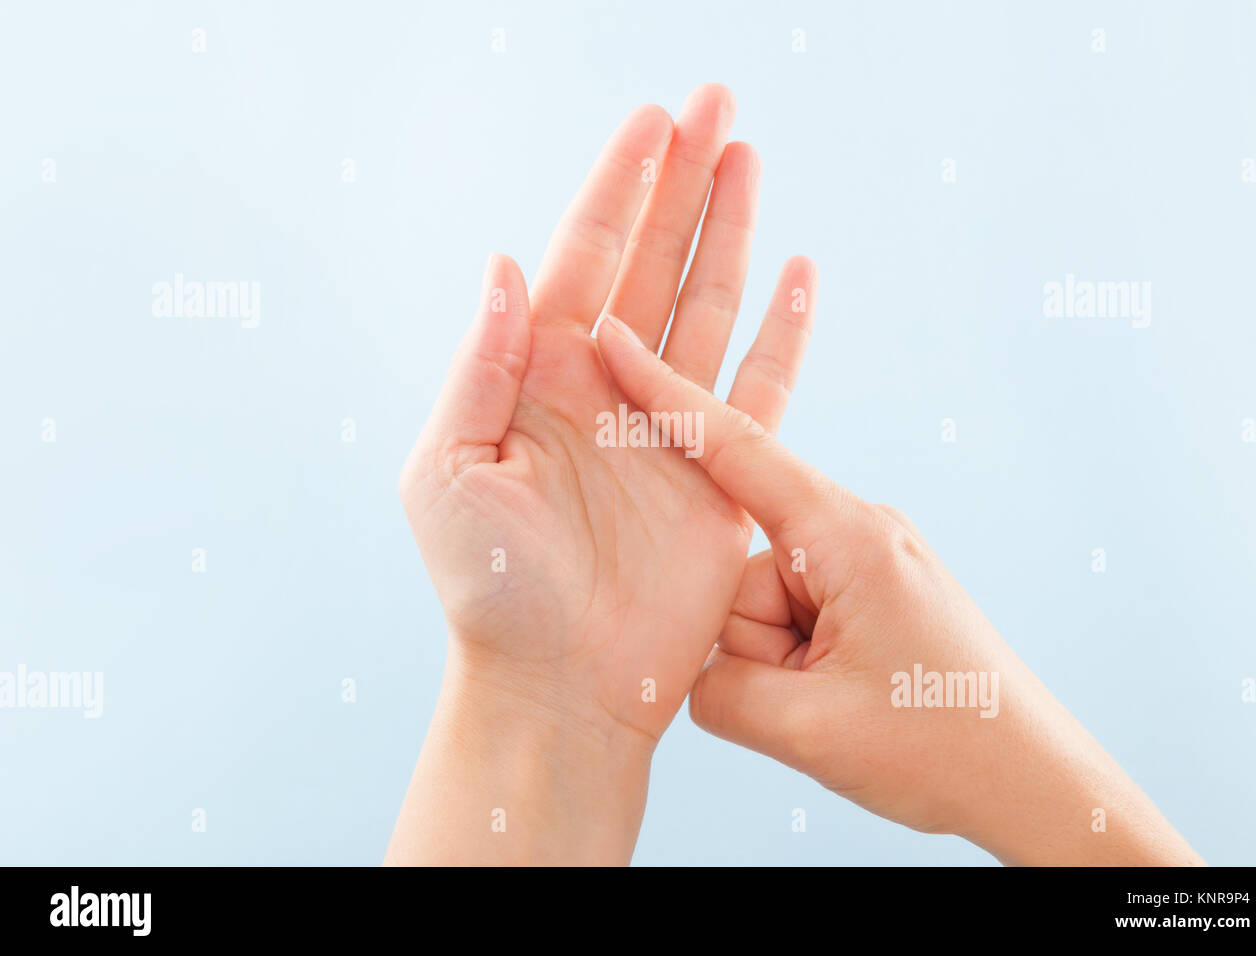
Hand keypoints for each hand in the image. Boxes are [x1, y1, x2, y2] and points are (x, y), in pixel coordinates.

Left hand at [386, 85, 818, 863]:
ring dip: (728, 232)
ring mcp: (667, 427)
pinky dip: (782, 332)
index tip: (654, 118)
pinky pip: (761, 386)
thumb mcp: (450, 471)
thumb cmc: (490, 591)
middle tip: (716, 104)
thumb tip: (506, 266)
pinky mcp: (721, 473)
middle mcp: (607, 389)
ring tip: (748, 157)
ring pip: (706, 305)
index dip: (619, 186)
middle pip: (652, 261)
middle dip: (682, 181)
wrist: (559, 685)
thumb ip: (482, 365)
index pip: (584, 256)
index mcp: (539, 378)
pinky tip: (796, 275)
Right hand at [595, 316, 1203, 866]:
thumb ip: (717, 689)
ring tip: (838, 710)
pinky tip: (840, 702)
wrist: (1036, 782)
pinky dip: (796, 667)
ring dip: (778, 668)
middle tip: (807, 701)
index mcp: (845, 537)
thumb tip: (690, 670)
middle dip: (752, 643)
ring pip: (763, 605)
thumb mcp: (807, 730)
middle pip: (741, 569)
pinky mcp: (868, 595)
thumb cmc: (947, 747)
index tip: (615, 344)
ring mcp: (864, 564)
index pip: (736, 452)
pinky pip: (794, 619)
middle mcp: (854, 532)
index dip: (664, 399)